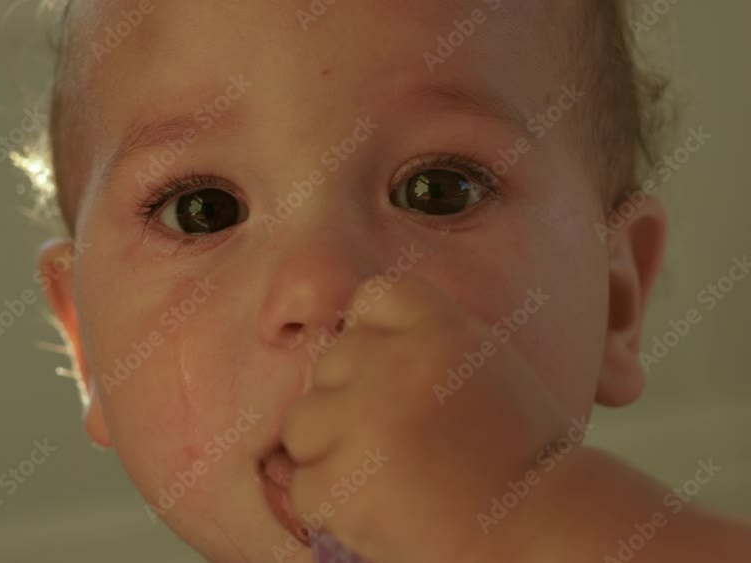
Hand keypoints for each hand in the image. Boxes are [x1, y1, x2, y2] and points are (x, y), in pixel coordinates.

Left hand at [281, 274, 570, 561]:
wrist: (542, 534)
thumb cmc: (524, 460)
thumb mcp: (490, 370)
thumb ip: (428, 345)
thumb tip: (357, 333)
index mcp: (442, 328)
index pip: (373, 297)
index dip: (375, 336)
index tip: (394, 377)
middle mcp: (397, 364)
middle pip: (329, 361)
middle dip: (348, 401)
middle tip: (394, 443)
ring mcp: (365, 420)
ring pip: (303, 422)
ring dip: (330, 453)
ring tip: (386, 480)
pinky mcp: (342, 480)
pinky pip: (304, 484)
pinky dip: (332, 507)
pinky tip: (380, 513)